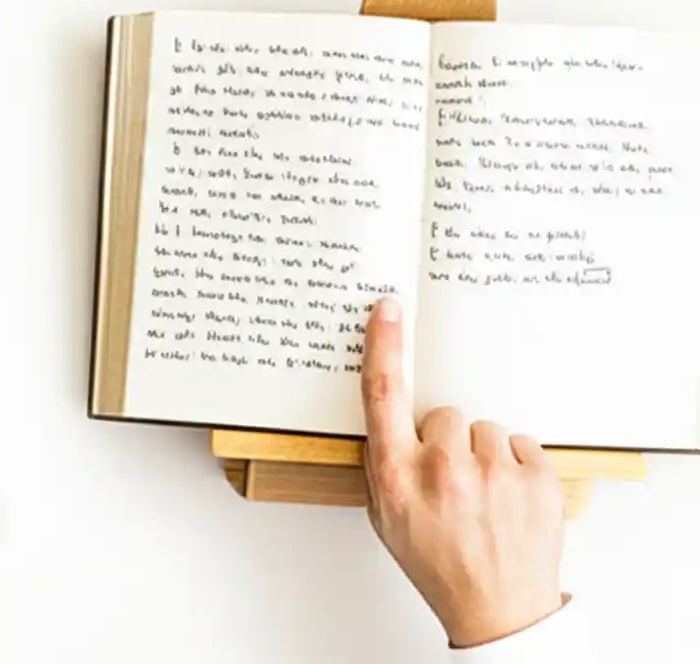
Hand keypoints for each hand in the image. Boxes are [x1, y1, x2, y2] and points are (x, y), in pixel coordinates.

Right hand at [360, 297, 565, 647]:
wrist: (497, 607)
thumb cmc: (436, 563)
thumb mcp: (385, 517)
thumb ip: (382, 464)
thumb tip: (389, 415)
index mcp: (397, 476)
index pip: (384, 393)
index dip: (384, 345)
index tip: (389, 310)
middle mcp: (442, 469)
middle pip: (444, 414)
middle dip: (447, 439)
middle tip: (452, 479)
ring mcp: (494, 473)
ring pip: (485, 429)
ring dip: (485, 455)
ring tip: (484, 496)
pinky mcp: (536, 479)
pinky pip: (521, 444)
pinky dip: (517, 467)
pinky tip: (509, 498)